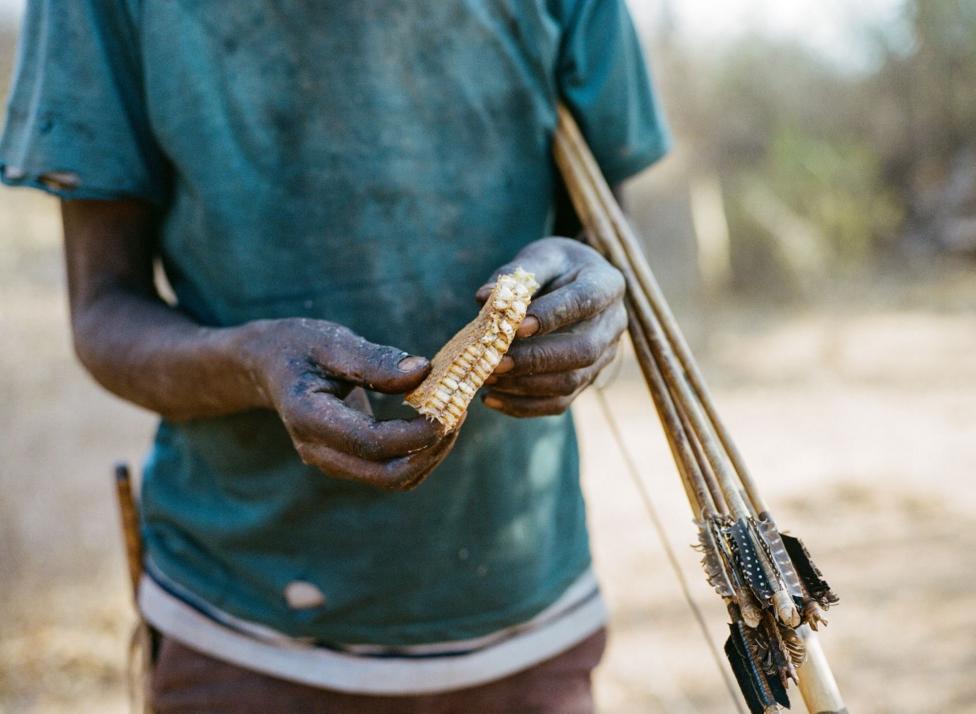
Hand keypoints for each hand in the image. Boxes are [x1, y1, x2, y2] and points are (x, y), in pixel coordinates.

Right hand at [239, 318, 457, 490]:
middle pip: (388, 475)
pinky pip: (392, 472)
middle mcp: (318, 450)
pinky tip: (435, 422)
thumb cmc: (300, 346)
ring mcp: (332, 461)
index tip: (450, 406)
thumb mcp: (331, 341)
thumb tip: (424, 371)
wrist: (270, 365)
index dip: (416, 432)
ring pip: (395, 479)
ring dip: (431, 454)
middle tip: (458, 411)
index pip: (371, 442)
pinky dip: (421, 454)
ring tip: (453, 414)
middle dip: (431, 449)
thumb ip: (374, 359)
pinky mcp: (348, 462)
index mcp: (309, 417)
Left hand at [475, 237, 625, 416]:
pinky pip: (559, 402)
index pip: (584, 302)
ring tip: (487, 379)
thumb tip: (484, 298)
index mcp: (606, 284)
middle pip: (583, 351)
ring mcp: (603, 356)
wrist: (574, 281)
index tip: (515, 326)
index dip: (552, 316)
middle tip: (495, 362)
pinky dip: (524, 406)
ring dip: (526, 386)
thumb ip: (514, 275)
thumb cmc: (555, 266)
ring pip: (571, 382)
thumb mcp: (539, 257)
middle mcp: (613, 324)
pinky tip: (492, 399)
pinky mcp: (586, 379)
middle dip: (537, 360)